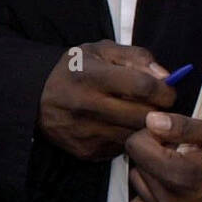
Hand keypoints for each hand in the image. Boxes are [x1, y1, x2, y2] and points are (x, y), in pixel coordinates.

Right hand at [37, 40, 175, 161]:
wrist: (36, 97)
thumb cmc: (75, 70)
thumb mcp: (100, 51)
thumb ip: (136, 56)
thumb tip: (165, 77)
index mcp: (89, 76)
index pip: (143, 87)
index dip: (164, 90)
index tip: (166, 90)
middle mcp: (85, 105)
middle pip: (144, 116)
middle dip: (159, 110)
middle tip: (155, 104)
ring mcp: (85, 132)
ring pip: (136, 135)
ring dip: (144, 127)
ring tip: (136, 114)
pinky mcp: (85, 151)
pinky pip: (122, 148)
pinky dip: (126, 138)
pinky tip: (117, 126)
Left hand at [127, 111, 201, 201]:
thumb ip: (183, 126)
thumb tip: (150, 120)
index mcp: (179, 175)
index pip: (134, 146)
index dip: (150, 134)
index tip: (170, 137)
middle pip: (135, 166)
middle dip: (152, 154)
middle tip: (181, 154)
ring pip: (137, 187)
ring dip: (151, 176)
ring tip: (180, 171)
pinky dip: (149, 200)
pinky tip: (170, 191)